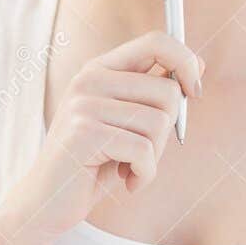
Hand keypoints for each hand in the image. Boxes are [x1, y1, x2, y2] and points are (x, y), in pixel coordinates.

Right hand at [17, 31, 204, 240]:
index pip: (156, 42)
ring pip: (159, 124)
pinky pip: (144, 151)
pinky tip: (126, 182)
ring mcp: (85, 104)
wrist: (47, 202)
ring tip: (129, 168)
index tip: (193, 92)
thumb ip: (155, 94)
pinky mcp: (85, 132)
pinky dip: (144, 175)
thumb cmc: (93, 164)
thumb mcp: (128, 124)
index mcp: (101, 69)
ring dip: (154, 158)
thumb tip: (199, 65)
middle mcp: (90, 79)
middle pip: (167, 92)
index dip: (185, 62)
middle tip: (143, 152)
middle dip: (168, 131)